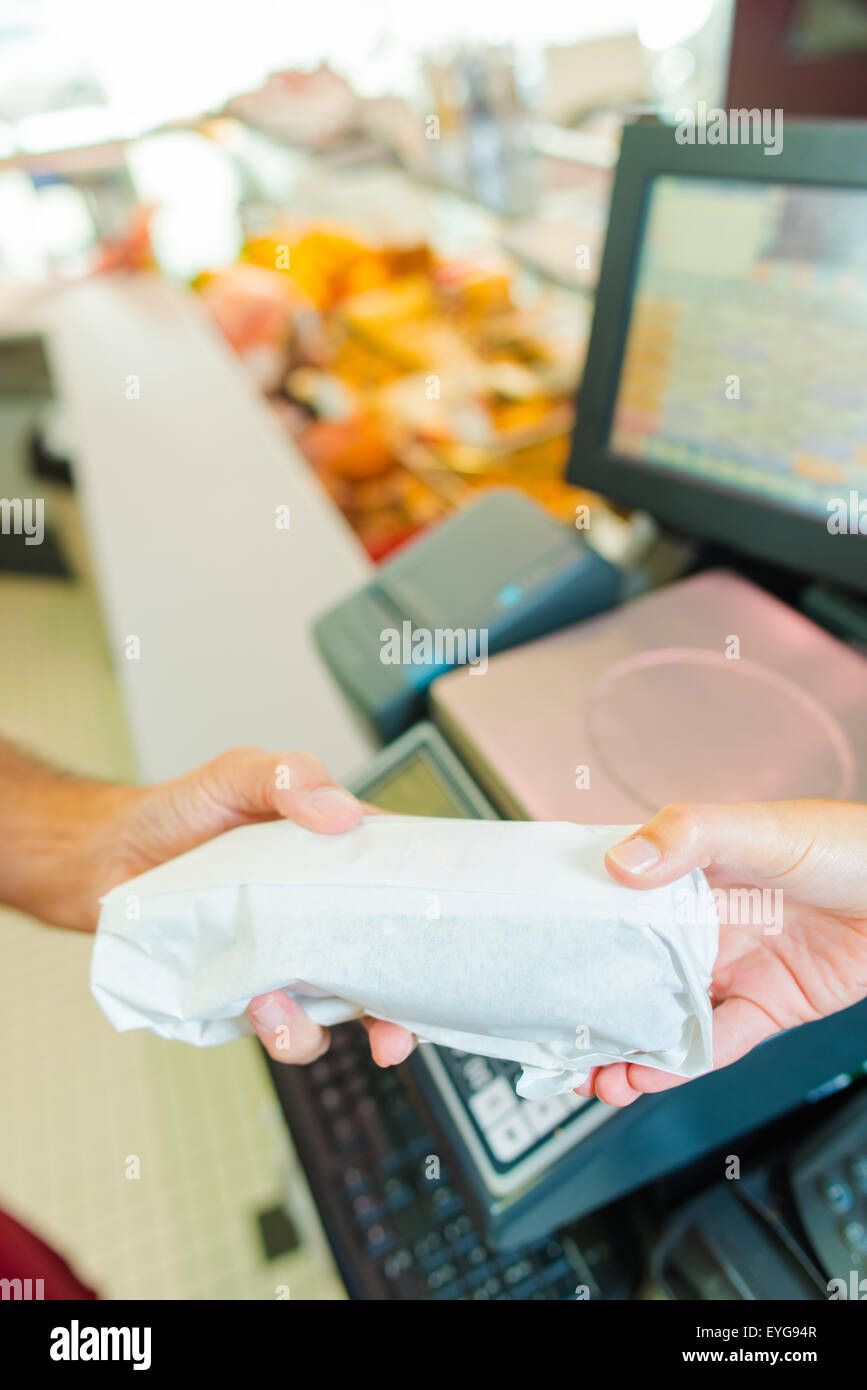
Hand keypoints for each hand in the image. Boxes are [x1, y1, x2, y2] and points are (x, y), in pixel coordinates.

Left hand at [0, 742, 414, 1068]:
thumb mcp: (238, 773)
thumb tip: (339, 814)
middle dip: (400, 1012)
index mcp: (339, 858)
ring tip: (281, 1005)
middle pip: (385, 966)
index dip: (433, 918)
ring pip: (339, 1010)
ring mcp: (291, 957)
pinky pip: (287, 1028)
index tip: (449, 948)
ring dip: (324, 1025)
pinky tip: (256, 1005)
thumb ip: (289, 777)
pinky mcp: (254, 993)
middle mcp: (324, 913)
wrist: (108, 858)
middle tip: (394, 1032)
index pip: (403, 884)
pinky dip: (281, 1029)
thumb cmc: (180, 811)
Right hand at [575, 800, 866, 1107]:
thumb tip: (621, 862)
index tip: (536, 959)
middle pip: (630, 971)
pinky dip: (679, 1066)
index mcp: (687, 872)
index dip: (574, 934)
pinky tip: (647, 1077)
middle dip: (590, 1008)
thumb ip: (687, 837)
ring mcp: (731, 967)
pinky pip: (715, 1043)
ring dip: (627, 1051)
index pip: (614, 903)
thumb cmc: (844, 845)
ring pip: (663, 1016)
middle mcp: (702, 923)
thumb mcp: (756, 828)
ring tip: (594, 1078)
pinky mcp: (766, 1006)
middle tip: (555, 1040)